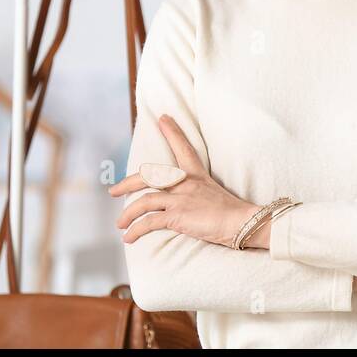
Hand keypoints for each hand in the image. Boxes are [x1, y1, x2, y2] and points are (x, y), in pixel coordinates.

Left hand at [109, 114, 259, 248]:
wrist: (242, 222)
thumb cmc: (233, 213)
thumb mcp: (214, 195)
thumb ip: (197, 194)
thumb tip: (186, 204)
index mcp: (197, 175)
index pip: (183, 148)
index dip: (173, 132)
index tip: (163, 119)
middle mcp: (186, 183)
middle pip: (150, 175)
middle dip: (128, 182)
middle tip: (114, 191)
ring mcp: (181, 198)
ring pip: (144, 201)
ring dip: (128, 214)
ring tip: (120, 224)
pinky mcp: (178, 215)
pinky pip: (149, 221)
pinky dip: (136, 230)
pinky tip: (129, 238)